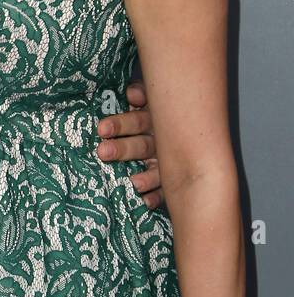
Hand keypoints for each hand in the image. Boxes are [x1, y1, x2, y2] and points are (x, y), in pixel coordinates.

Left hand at [96, 78, 163, 208]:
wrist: (195, 126)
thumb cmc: (157, 112)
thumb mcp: (151, 99)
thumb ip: (141, 93)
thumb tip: (133, 94)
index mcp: (153, 120)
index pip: (136, 121)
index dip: (120, 124)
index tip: (101, 129)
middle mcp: (161, 141)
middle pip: (141, 146)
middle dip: (122, 150)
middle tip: (103, 153)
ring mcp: (168, 162)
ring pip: (155, 170)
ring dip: (146, 178)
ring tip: (134, 184)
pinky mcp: (172, 179)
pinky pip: (165, 190)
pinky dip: (156, 196)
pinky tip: (147, 202)